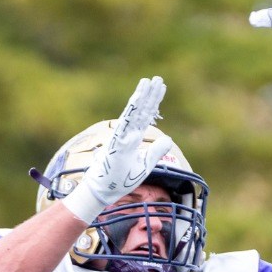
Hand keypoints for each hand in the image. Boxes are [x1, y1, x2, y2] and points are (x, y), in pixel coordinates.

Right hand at [61, 76, 173, 225]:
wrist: (102, 192)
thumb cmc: (120, 180)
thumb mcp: (144, 166)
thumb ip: (156, 151)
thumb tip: (169, 139)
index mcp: (132, 138)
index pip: (145, 116)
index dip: (153, 102)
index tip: (161, 87)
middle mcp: (126, 134)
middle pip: (141, 111)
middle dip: (150, 95)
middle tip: (158, 78)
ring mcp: (120, 137)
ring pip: (133, 113)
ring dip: (142, 97)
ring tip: (149, 81)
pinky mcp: (116, 143)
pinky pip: (125, 124)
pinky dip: (132, 110)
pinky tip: (138, 97)